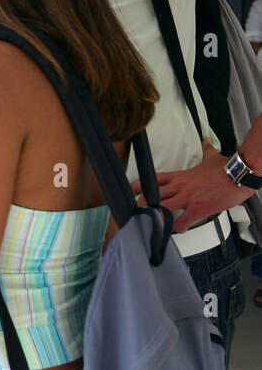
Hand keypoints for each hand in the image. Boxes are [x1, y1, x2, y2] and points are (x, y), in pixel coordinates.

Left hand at [132, 138, 254, 232]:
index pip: (153, 179)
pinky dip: (178, 227)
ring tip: (155, 224)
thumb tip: (207, 141)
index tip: (131, 192)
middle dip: (142, 205)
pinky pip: (182, 221)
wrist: (239, 175)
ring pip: (162, 208)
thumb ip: (206, 150)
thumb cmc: (226, 168)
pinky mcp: (198, 208)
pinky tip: (179, 229)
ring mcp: (187, 198)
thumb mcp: (211, 157)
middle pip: (152, 195)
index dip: (139, 186)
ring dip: (157, 217)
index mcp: (180, 176)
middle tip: (140, 212)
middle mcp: (180, 187)